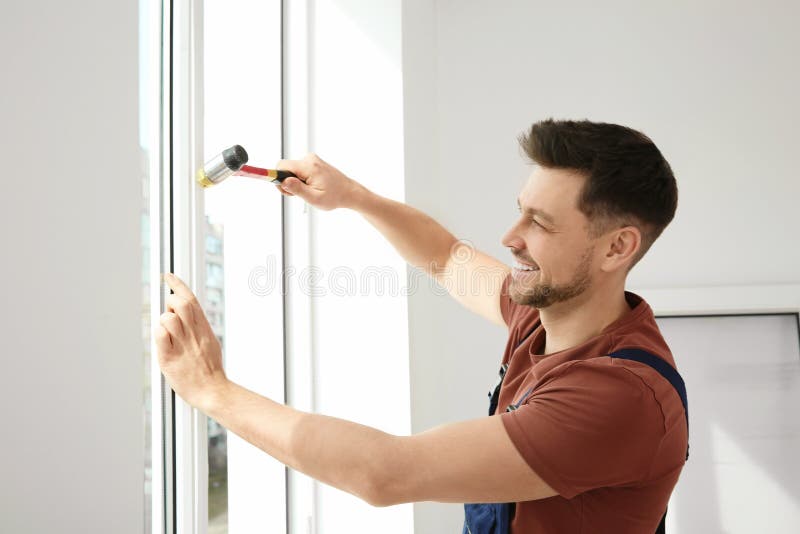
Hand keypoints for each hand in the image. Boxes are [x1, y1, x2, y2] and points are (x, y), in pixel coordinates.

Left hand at [155, 273, 228, 411]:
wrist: (213, 390)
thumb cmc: (210, 370)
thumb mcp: (210, 342)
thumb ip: (198, 328)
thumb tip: (188, 315)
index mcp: (203, 328)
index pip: (190, 299)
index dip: (178, 285)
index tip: (168, 276)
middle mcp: (193, 333)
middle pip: (179, 303)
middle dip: (170, 304)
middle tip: (170, 315)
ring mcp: (182, 344)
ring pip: (167, 317)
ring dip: (164, 321)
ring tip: (168, 334)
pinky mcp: (169, 357)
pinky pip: (159, 334)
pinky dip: (158, 334)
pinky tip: (163, 342)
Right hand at [275, 153, 363, 210]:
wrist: (349, 192)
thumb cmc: (334, 197)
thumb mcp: (314, 198)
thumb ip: (297, 189)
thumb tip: (283, 181)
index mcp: (309, 167)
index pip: (281, 166)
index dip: (277, 178)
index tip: (282, 188)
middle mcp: (309, 159)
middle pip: (285, 168)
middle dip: (287, 182)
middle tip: (298, 194)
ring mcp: (311, 159)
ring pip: (291, 169)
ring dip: (294, 182)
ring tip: (307, 191)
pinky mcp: (313, 162)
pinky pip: (298, 169)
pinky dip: (300, 179)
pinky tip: (310, 186)